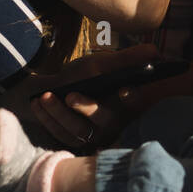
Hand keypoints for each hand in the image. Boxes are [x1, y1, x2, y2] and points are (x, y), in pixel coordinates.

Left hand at [25, 43, 159, 150]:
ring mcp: (92, 135)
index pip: (135, 103)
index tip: (126, 90)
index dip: (133, 98)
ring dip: (59, 114)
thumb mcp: (106, 64)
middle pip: (103, 120)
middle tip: (70, 95)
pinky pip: (60, 134)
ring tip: (46, 97)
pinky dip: (47, 119)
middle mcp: (112, 123)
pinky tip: (37, 103)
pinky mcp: (73, 140)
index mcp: (125, 104)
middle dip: (86, 108)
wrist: (60, 86)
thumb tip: (154, 51)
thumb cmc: (88, 75)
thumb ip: (127, 58)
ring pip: (77, 130)